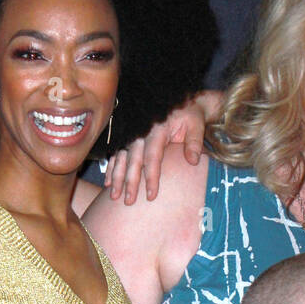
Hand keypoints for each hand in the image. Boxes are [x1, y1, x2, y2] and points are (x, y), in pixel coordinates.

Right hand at [105, 90, 223, 202]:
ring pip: (122, 158)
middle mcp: (142, 132)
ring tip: (114, 196)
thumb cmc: (189, 116)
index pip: (153, 156)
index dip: (151, 177)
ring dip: (117, 177)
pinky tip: (108, 183)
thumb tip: (193, 161)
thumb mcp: (196, 124)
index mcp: (158, 129)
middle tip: (129, 201)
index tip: (151, 195)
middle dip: (130, 182)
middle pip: (134, 160)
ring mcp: (133, 135)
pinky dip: (112, 168)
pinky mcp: (130, 138)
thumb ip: (194, 142)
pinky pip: (117, 154)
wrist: (181, 102)